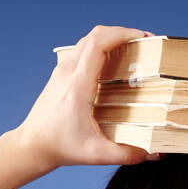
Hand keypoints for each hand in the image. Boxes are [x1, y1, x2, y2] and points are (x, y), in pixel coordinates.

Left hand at [14, 24, 159, 171]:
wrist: (33, 145)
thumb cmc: (60, 148)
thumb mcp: (96, 155)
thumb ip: (126, 154)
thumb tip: (154, 153)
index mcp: (77, 85)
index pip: (98, 43)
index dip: (122, 34)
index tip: (142, 39)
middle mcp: (68, 72)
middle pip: (95, 35)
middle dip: (122, 33)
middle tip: (143, 44)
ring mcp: (62, 70)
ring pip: (88, 40)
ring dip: (111, 38)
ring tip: (131, 50)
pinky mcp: (61, 74)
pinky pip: (82, 50)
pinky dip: (100, 47)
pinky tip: (112, 62)